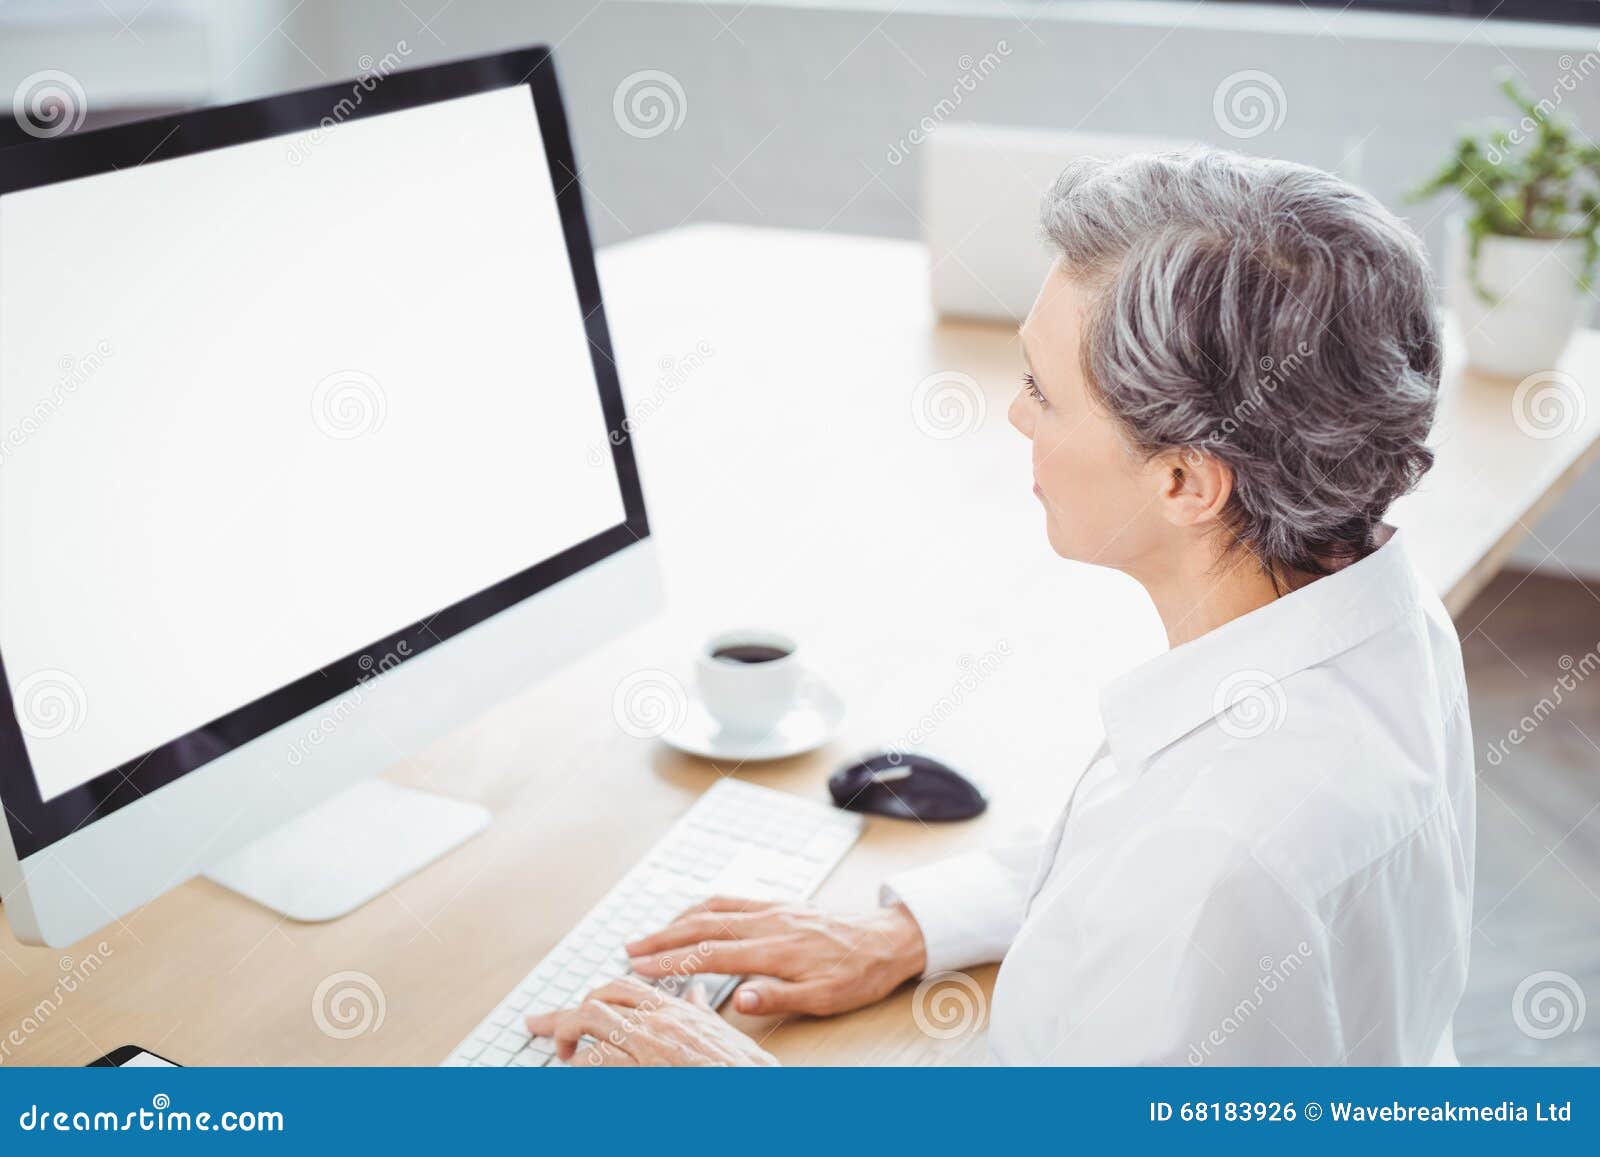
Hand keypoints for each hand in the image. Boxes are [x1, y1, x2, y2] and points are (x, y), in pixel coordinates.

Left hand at [525, 975, 775, 1065]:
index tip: (567, 1009)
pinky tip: (574, 1080)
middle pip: (594, 1003)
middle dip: (561, 1018)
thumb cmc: (741, 1072)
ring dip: (566, 1045)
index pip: (621, 987)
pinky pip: (592, 1065)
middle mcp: (657, 1024)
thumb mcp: (721, 1035)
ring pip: (587, 1030)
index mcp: (674, 1011)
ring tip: (561, 1060)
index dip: (589, 996)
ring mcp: (647, 1049)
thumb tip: (692, 994)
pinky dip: (577, 1071)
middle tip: (540, 1029)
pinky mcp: (638, 1075)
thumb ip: (700, 1012)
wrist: (755, 1097)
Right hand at [625, 896, 926, 1016]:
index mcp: (774, 949)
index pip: (710, 954)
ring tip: (650, 934)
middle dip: (662, 938)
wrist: (888, 938)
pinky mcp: (779, 903)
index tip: (641, 967)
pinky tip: (692, 915)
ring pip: (713, 908)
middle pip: (702, 926)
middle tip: (629, 950)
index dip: (671, 961)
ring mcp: (772, 909)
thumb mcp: (824, 998)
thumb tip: (738, 999)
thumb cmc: (858, 973)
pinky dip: (702, 906)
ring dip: (677, 920)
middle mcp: (768, 922)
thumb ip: (778, 996)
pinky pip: (732, 900)